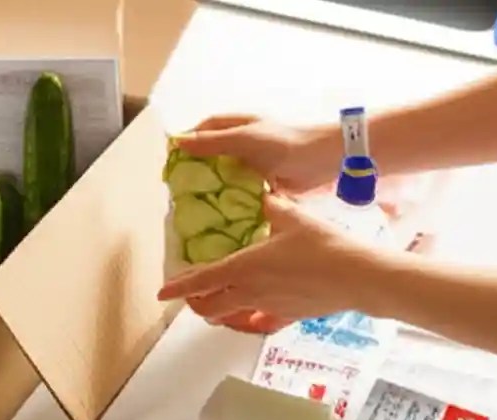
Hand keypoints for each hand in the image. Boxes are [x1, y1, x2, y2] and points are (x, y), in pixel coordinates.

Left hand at [158, 193, 378, 332]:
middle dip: (196, 304)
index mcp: (245, 266)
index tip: (162, 292)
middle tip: (191, 297)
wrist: (356, 277)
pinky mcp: (288, 317)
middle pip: (211, 307)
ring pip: (233, 317)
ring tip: (215, 307)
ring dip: (219, 313)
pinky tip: (253, 318)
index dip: (179, 287)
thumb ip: (273, 208)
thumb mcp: (293, 217)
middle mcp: (251, 292)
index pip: (201, 280)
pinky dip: (251, 321)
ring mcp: (269, 308)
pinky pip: (261, 323)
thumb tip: (264, 196)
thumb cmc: (323, 246)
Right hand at [173, 115, 337, 194]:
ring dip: (216, 190)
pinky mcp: (266, 184)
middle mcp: (246, 144)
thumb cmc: (286, 142)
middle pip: (214, 156)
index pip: (206, 130)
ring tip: (195, 208)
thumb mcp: (244, 139)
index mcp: (240, 126)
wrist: (324, 160)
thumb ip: (212, 142)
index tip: (172, 161)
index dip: (189, 142)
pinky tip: (221, 216)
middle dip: (199, 171)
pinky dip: (234, 203)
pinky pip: (244, 194)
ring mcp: (256, 165)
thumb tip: (177, 142)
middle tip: (180, 191)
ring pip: (228, 177)